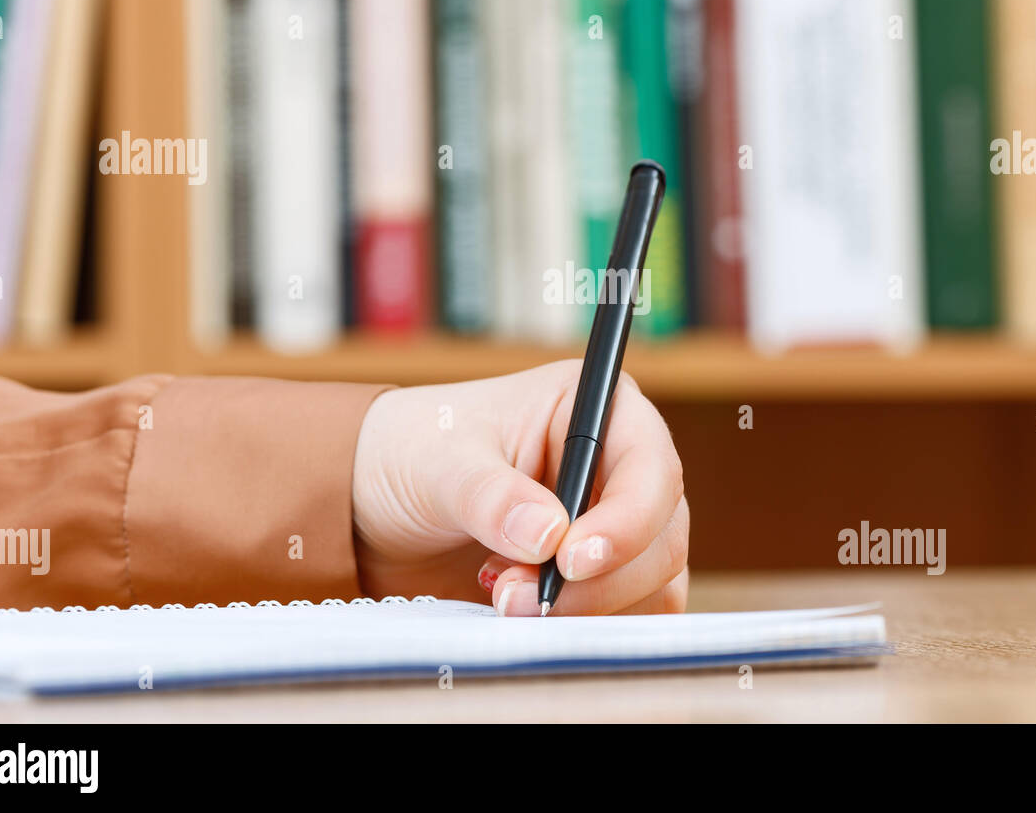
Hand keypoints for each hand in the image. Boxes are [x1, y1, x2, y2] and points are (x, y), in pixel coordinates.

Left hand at [351, 361, 688, 615]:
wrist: (373, 502)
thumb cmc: (412, 452)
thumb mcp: (440, 464)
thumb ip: (492, 496)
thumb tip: (548, 535)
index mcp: (595, 408)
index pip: (651, 468)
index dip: (627, 521)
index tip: (570, 561)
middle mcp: (618, 464)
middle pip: (662, 534)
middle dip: (597, 580)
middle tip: (518, 596)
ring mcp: (615, 522)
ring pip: (655, 581)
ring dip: (588, 609)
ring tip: (505, 599)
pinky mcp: (602, 575)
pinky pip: (632, 613)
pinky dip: (588, 627)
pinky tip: (523, 612)